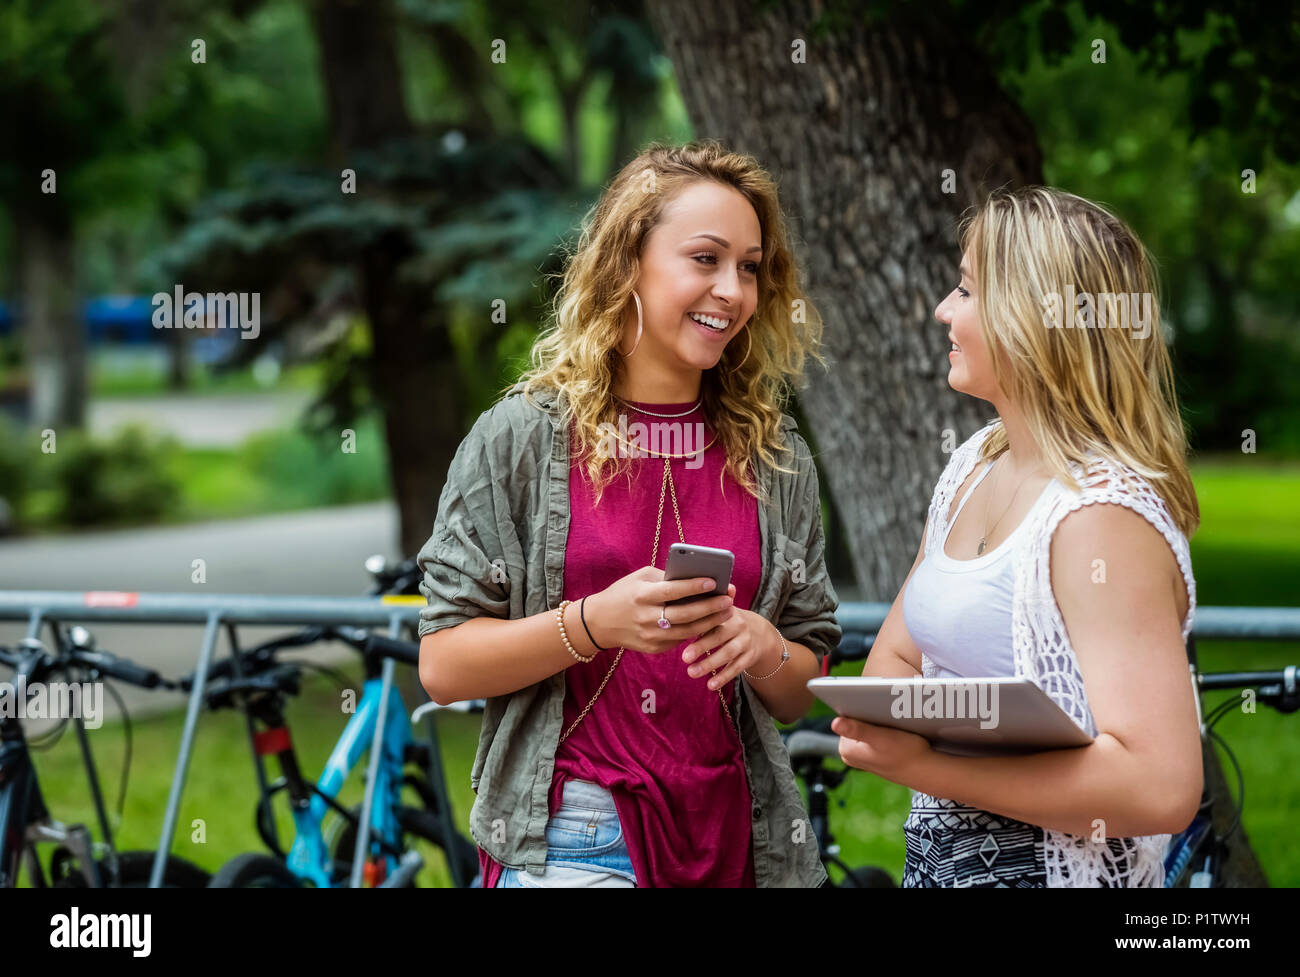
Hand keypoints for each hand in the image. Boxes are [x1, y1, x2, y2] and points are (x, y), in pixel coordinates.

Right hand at [585, 567, 734, 654]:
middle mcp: (646, 618)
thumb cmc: (623, 593)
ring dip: (710, 622)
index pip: (672, 591)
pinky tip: (711, 623)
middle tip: (729, 600)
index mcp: (642, 596)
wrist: (599, 623)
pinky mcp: (653, 648)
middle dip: (710, 607)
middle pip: (685, 614)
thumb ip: (665, 578)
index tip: (714, 581)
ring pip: (687, 631)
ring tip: (726, 612)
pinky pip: (680, 639)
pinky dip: (697, 631)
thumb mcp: (639, 578)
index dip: (694, 587)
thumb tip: (695, 578)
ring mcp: (650, 636)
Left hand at [680, 585, 773, 689]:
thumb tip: (685, 598)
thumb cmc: (728, 621)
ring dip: (710, 664)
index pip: (712, 616)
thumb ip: (705, 605)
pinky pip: (737, 668)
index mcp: (727, 611)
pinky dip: (724, 677)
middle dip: (701, 647)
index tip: (681, 632)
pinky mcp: (750, 657)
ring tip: (692, 673)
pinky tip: (710, 685)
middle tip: (684, 658)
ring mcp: (746, 642)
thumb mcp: (721, 610)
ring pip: (728, 653)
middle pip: (719, 636)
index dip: (698, 623)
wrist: (760, 633)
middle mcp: (739, 626)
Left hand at [831, 716, 932, 784]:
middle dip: (871, 714)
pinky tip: (895, 728)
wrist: (925, 770)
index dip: (863, 706)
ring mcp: (859, 754)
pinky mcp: (870, 754)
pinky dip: (882, 727)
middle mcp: (848, 753)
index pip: (849, 716)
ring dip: (878, 719)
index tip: (878, 704)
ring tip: (893, 720)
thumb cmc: (907, 754)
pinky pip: (873, 733)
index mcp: (846, 749)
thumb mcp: (882, 739)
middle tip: (888, 711)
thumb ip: (857, 730)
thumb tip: (834, 722)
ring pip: (866, 725)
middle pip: (857, 720)